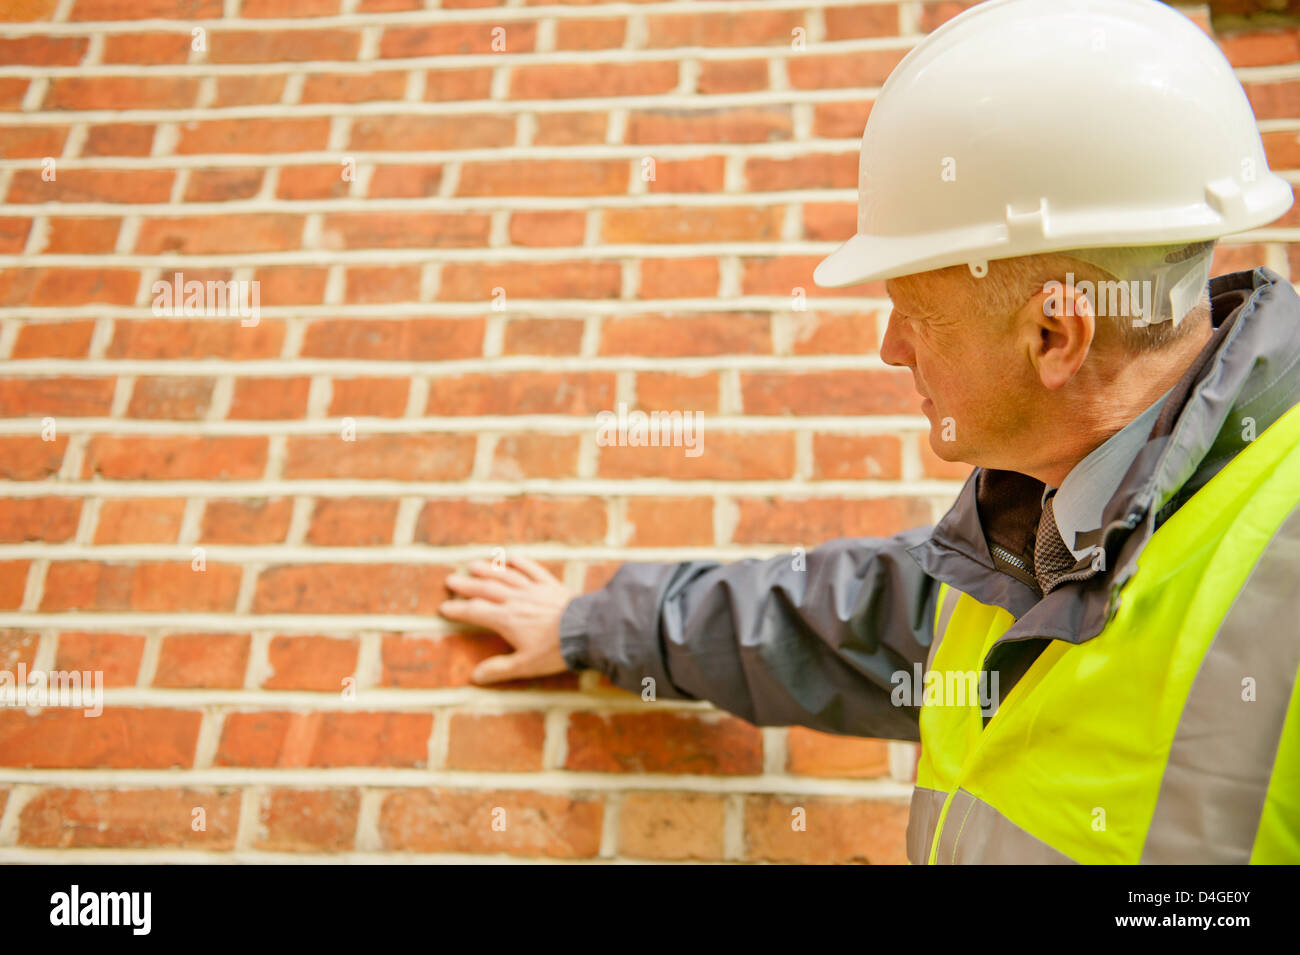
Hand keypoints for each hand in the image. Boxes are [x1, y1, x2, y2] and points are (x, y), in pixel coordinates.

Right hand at [439, 555, 573, 684]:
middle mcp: (516, 600)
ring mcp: (534, 590)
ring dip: (488, 569)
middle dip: (466, 585)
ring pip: (506, 576)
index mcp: (506, 619)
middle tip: (450, 580)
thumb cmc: (556, 650)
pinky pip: (532, 570)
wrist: (587, 630)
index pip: (475, 611)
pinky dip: (520, 563)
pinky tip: (511, 558)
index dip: (458, 609)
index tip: (444, 607)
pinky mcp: (551, 585)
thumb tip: (474, 677)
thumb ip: (499, 669)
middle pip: (486, 589)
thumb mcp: (525, 665)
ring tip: (473, 565)